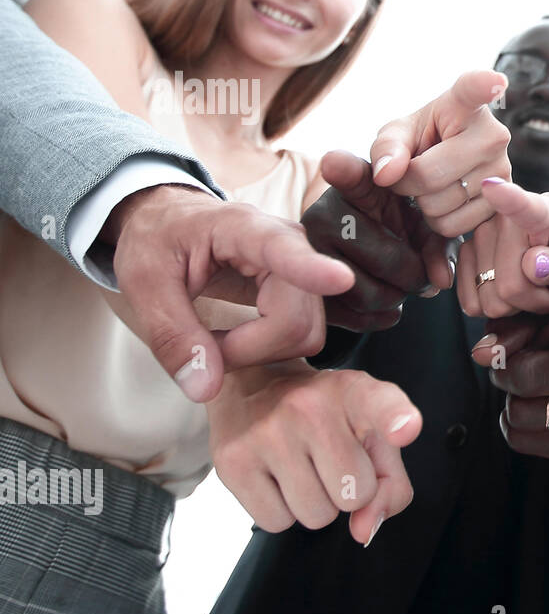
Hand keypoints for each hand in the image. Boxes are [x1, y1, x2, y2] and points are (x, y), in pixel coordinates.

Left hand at [106, 184, 354, 402]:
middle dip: (247, 349)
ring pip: (304, 335)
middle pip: (295, 320)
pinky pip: (303, 336)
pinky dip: (267, 349)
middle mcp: (287, 243)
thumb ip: (172, 336)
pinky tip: (238, 337)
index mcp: (241, 228)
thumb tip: (206, 390)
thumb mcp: (143, 286)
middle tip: (201, 344)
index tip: (340, 280)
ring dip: (257, 351)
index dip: (313, 269)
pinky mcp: (306, 289)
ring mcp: (303, 266)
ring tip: (216, 338)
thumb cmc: (156, 243)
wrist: (171, 223)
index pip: (284, 250)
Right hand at [209, 364, 421, 544]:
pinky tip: (276, 475)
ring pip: (315, 516)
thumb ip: (390, 484)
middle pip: (354, 495)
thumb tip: (364, 530)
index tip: (406, 428)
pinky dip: (282, 511)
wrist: (253, 383)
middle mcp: (310, 406)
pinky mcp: (231, 462)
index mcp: (355, 391)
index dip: (397, 418)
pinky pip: (276, 523)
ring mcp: (267, 432)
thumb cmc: (326, 418)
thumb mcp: (371, 433)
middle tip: (328, 459)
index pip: (381, 403)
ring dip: (315, 503)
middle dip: (348, 491)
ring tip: (302, 465)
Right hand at [302, 151, 451, 331]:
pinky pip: (347, 315)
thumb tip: (440, 281)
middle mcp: (323, 211)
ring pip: (364, 293)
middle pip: (384, 258)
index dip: (340, 168)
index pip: (347, 172)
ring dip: (395, 298)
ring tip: (402, 286)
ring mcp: (307, 250)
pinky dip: (377, 318)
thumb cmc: (408, 229)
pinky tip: (390, 308)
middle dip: (413, 276)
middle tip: (420, 276)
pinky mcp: (302, 287)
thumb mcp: (431, 228)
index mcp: (359, 184)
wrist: (372, 252)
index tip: (334, 163)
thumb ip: (441, 248)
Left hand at [370, 70, 512, 237]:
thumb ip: (385, 148)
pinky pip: (455, 226)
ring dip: (424, 204)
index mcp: (465, 106)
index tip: (495, 81)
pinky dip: (440, 221)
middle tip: (412, 171)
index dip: (484, 85)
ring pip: (441, 206)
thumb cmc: (421, 141)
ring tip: (432, 185)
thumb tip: (386, 175)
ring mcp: (503, 171)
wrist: (448, 165)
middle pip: (429, 176)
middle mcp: (494, 135)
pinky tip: (446, 201)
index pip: (475, 91)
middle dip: (406, 183)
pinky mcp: (505, 204)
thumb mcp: (397, 134)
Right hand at [457, 179, 548, 318]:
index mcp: (547, 212)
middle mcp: (505, 218)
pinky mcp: (466, 255)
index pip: (526, 208)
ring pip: (490, 297)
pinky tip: (511, 295)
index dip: (509, 200)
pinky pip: (472, 302)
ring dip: (515, 305)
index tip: (492, 188)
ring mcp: (480, 235)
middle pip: (509, 283)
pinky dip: (494, 308)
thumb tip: (533, 265)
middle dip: (532, 299)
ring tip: (534, 290)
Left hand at [469, 301, 548, 457]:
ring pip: (520, 414)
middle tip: (516, 367)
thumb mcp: (537, 318)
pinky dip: (512, 427)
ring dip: (512, 401)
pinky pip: (521, 441)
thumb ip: (509, 328)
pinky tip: (528, 409)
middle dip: (507, 373)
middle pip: (526, 377)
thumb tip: (482, 355)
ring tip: (529, 389)